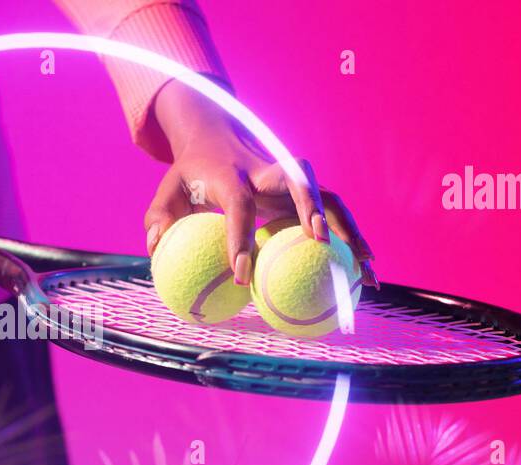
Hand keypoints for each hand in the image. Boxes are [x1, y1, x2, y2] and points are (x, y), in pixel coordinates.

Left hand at [146, 83, 376, 287]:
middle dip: (313, 210)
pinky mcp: (303, 189)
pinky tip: (364, 270)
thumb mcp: (167, 190)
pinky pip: (333, 211)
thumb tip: (154, 250)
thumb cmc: (190, 172)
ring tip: (366, 269)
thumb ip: (158, 219)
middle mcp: (267, 171)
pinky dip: (352, 237)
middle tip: (323, 246)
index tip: (241, 275)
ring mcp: (289, 178)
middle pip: (299, 183)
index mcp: (231, 174)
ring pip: (328, 197)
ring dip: (350, 229)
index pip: (238, 205)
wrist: (215, 134)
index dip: (240, 238)